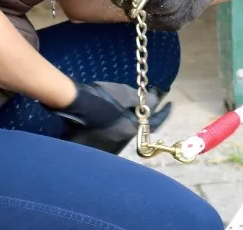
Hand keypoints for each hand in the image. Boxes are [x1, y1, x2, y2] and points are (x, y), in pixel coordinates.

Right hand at [45, 81, 170, 143]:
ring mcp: (105, 148)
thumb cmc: (100, 98)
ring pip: (123, 135)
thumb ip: (143, 100)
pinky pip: (110, 138)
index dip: (164, 113)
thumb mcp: (123, 94)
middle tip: (147, 105)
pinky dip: (115, 128)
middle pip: (138, 131)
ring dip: (127, 124)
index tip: (170, 103)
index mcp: (130, 132)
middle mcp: (120, 145)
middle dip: (143, 119)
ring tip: (128, 110)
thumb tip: (156, 100)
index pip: (154, 124)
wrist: (71, 104)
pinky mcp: (93, 148)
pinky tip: (111, 118)